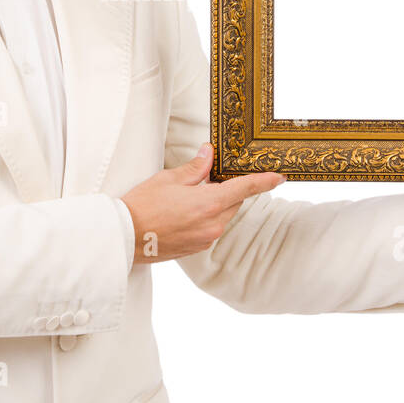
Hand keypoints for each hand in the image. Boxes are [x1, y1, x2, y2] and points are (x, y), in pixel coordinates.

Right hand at [121, 143, 284, 263]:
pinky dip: (205, 217)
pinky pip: (210, 228)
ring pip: (222, 215)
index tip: (279, 177)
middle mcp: (213, 225)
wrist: (124, 237)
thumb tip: (209, 154)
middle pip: (233, 202)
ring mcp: (206, 239)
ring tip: (187, 196)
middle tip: (206, 177)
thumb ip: (196, 167)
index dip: (264, 182)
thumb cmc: (142, 205)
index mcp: (209, 204)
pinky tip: (183, 212)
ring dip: (214, 204)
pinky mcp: (197, 248)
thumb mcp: (169, 179)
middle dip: (226, 189)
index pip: (245, 189)